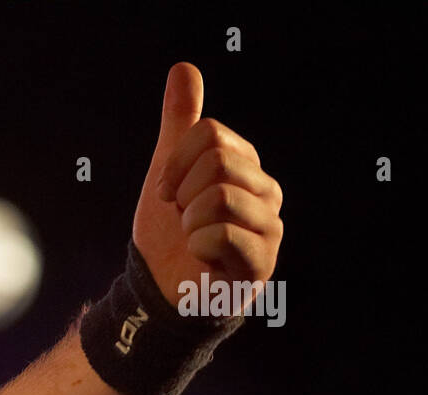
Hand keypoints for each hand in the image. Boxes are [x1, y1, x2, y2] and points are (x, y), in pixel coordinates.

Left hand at [132, 62, 283, 312]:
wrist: (158, 292)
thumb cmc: (168, 236)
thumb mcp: (168, 171)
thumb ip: (180, 124)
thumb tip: (184, 68)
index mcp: (248, 167)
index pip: (209, 134)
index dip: (175, 163)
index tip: (167, 194)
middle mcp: (267, 193)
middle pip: (217, 161)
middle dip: (182, 193)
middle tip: (182, 220)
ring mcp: (269, 229)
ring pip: (219, 196)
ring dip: (189, 222)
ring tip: (194, 240)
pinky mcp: (260, 265)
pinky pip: (220, 236)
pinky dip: (196, 246)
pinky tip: (202, 259)